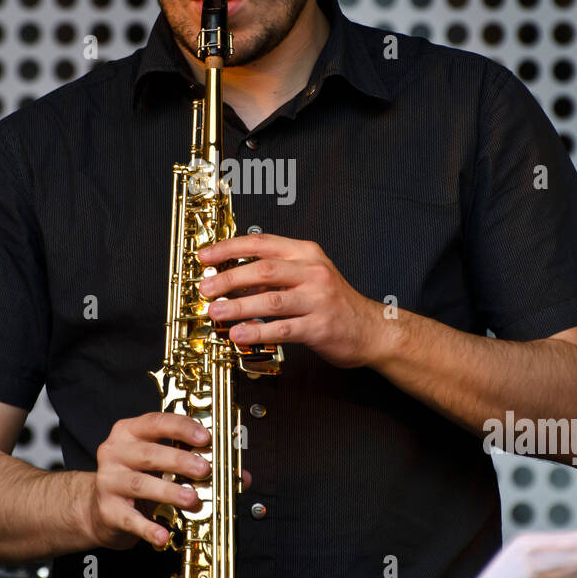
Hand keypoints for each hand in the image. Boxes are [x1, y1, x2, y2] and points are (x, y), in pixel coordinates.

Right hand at [89, 411, 250, 550]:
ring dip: (169, 492)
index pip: (156, 422)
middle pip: (149, 453)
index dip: (182, 428)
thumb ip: (196, 463)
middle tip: (205, 469)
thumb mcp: (160, 463)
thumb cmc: (136, 477)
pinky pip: (130, 520)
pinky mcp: (108, 510)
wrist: (97, 507)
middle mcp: (116, 452)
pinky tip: (164, 535)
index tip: (206, 437)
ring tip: (193, 499)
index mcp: (130, 432)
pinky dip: (149, 528)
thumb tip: (241, 476)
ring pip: (141, 484)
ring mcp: (109, 481)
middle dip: (179, 461)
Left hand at [197, 233, 383, 369]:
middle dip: (228, 278)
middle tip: (205, 287)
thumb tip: (231, 277)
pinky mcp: (319, 326)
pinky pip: (282, 329)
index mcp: (306, 253)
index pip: (261, 242)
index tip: (205, 256)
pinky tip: (239, 334)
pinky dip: (257, 331)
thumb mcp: (307, 276)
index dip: (228, 248)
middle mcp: (313, 272)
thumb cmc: (334, 302)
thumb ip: (274, 273)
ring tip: (215, 312)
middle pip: (263, 269)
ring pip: (270, 299)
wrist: (371, 328)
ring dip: (237, 306)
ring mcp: (318, 299)